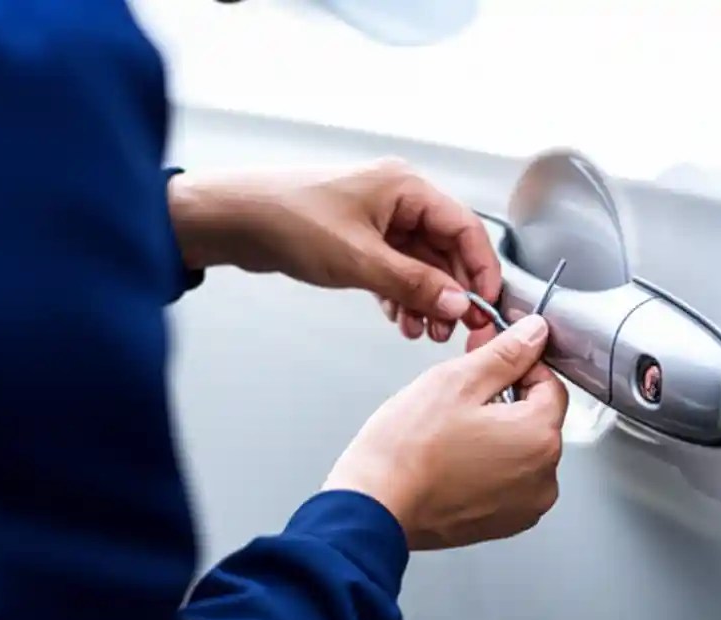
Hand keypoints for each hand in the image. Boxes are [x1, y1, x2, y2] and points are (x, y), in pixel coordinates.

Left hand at [168, 160, 499, 341]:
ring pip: (421, 264)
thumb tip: (457, 304)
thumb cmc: (287, 218)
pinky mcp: (359, 239)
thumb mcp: (359, 259)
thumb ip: (413, 284)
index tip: (487, 306)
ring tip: (426, 332)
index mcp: (405, 187)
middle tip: (458, 329)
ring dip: (427, 299)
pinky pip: (396, 270)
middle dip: (452, 292)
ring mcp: (378, 220)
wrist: (233, 220)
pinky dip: (402, 296)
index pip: (464, 228)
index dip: (481, 270)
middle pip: (446, 249)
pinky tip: (401, 321)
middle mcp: (397, 199)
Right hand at [323, 315, 568, 549]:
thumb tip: (534, 334)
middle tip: (462, 398)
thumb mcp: (457, 381)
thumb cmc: (407, 450)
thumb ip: (506, 354)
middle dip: (507, 401)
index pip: (550, 384)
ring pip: (522, 451)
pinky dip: (489, 467)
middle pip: (537, 419)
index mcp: (539, 437)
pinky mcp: (503, 523)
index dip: (518, 367)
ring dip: (498, 435)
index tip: (490, 366)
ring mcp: (525, 506)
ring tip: (454, 433)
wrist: (375, 507)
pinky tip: (455, 460)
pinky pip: (508, 481)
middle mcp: (543, 477)